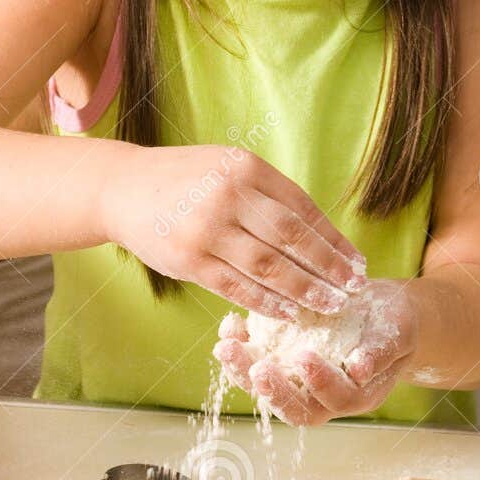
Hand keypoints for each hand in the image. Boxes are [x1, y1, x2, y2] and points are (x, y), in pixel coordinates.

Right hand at [105, 145, 365, 320]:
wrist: (123, 189)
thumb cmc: (185, 180)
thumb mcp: (228, 167)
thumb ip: (267, 193)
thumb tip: (320, 233)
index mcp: (245, 169)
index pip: (303, 209)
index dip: (334, 239)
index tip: (357, 262)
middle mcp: (228, 196)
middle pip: (292, 238)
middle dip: (328, 267)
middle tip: (354, 289)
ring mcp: (207, 230)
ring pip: (269, 267)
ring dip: (304, 289)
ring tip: (329, 305)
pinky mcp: (188, 261)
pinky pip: (236, 287)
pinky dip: (267, 303)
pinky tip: (289, 312)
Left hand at [215, 279, 419, 425]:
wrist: (381, 311)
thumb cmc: (395, 322)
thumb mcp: (397, 331)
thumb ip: (382, 350)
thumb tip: (361, 369)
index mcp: (357, 395)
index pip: (336, 400)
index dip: (319, 382)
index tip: (304, 356)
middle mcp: (324, 398)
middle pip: (295, 408)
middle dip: (272, 390)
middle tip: (255, 366)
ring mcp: (299, 383)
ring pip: (268, 390)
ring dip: (243, 372)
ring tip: (227, 346)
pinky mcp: (282, 364)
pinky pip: (256, 364)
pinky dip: (242, 347)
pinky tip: (231, 324)